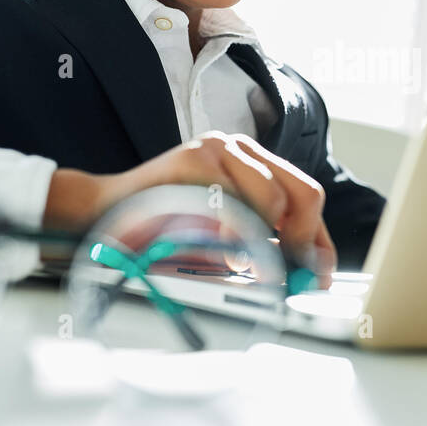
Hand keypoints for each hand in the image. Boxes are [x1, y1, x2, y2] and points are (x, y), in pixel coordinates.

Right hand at [44, 131, 336, 287]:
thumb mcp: (224, 236)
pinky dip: (236, 234)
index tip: (319, 277)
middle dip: (304, 240)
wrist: (106, 212)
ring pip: (275, 199)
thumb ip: (262, 245)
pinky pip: (235, 202)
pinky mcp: (195, 158)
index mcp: (253, 163)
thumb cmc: (165, 226)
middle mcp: (241, 149)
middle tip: (290, 273)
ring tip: (244, 264)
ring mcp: (219, 148)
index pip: (307, 197)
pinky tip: (222, 252)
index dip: (320, 242)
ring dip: (267, 242)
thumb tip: (306, 276)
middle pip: (306, 193)